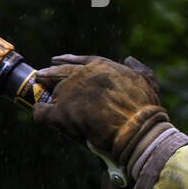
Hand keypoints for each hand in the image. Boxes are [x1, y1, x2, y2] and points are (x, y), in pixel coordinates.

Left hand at [33, 54, 170, 166]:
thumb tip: (128, 59)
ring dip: (48, 94)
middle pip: (59, 71)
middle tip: (42, 76)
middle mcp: (83, 74)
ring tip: (43, 96)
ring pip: (52, 91)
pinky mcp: (62, 112)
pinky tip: (40, 112)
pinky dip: (41, 113)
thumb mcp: (147, 80)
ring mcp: (70, 92)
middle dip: (49, 74)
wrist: (138, 129)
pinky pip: (44, 112)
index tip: (56, 60)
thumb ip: (138, 67)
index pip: (79, 61)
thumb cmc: (146, 107)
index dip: (67, 61)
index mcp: (101, 66)